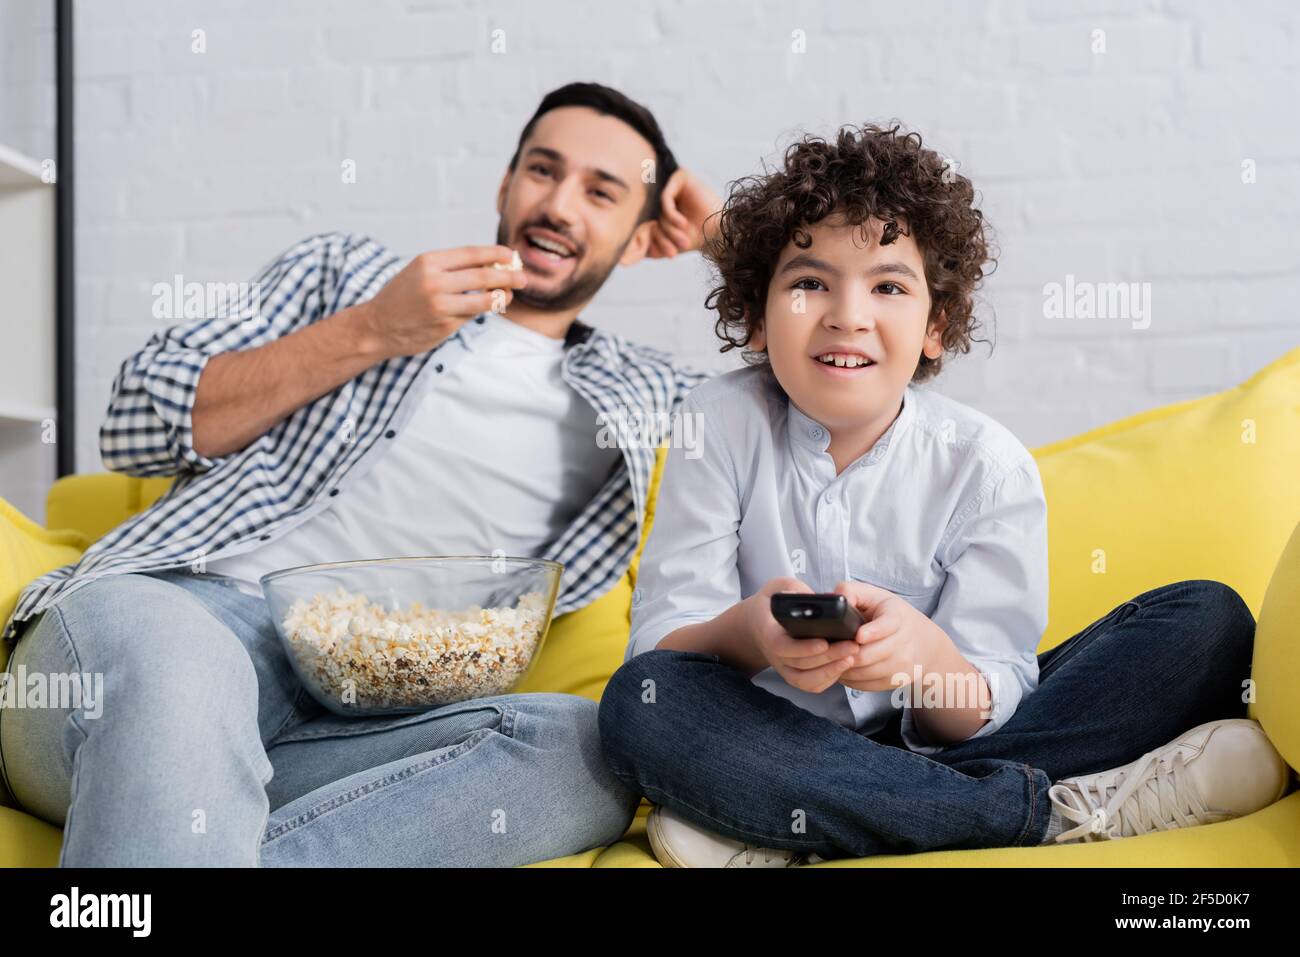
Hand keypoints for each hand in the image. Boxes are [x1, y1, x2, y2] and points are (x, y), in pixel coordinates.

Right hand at [352, 245, 527, 360]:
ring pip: (483, 299)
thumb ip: (450, 267)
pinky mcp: (445, 325)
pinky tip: (490, 306)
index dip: (495, 254)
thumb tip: (489, 265)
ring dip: (502, 297)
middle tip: (523, 278)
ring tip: (511, 294)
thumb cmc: (402, 296)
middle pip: (482, 276)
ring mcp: (441, 305)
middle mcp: (435, 282)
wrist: (377, 325)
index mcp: (428, 262)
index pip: (471, 254)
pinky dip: (483, 310)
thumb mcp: (419, 271)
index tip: (511, 255)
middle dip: (508, 277)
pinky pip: (472, 316)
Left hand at [645, 167, 722, 258]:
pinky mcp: (680, 177)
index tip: (670, 255)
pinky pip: (664, 197)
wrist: (720, 233)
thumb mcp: (667, 245)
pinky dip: (670, 214)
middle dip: (664, 236)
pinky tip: (682, 223)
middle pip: (651, 216)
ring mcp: (672, 185)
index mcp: (658, 207)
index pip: (646, 223)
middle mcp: (663, 195)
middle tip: (675, 250)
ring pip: (657, 208)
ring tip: (682, 239)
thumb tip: (623, 256)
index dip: (656, 241)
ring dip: (668, 227)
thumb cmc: (696, 238)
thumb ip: (648, 247)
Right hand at [743, 578, 866, 693]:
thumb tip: (812, 599)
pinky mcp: (792, 675)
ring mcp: (783, 667)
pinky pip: (810, 686)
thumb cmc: (772, 604)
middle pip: (800, 664)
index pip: (781, 646)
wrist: (758, 623)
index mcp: (767, 630)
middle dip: (829, 657)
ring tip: (852, 657)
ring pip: (805, 679)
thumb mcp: (778, 587)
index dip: (803, 647)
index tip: (824, 642)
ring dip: (831, 671)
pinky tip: (843, 667)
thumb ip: (794, 590)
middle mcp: (773, 653)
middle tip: (852, 646)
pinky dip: (828, 680)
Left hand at [830, 581, 945, 693]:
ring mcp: (902, 665)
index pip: (887, 626)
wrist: (923, 641)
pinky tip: (842, 669)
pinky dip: (851, 680)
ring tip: (831, 659)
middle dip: (845, 654)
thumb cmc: (890, 614)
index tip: (858, 636)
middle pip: (868, 655)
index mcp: (897, 617)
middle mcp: (904, 643)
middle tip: (828, 649)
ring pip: (865, 673)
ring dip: (844, 668)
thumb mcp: (874, 595)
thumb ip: (852, 591)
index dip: (872, 632)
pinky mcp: (897, 681)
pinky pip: (867, 685)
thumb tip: (834, 597)